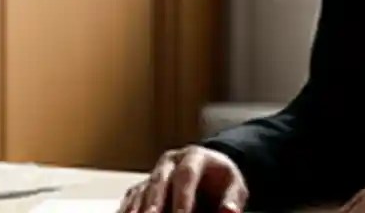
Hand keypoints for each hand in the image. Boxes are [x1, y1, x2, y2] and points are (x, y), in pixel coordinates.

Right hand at [118, 145, 248, 212]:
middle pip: (159, 181)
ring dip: (138, 208)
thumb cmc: (221, 181)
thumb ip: (232, 199)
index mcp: (194, 156)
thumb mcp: (235, 186)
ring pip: (143, 189)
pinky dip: (129, 208)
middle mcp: (171, 162)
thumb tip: (229, 211)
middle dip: (154, 203)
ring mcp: (155, 173)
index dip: (182, 197)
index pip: (186, 175)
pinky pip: (132, 197)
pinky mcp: (144, 186)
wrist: (209, 172)